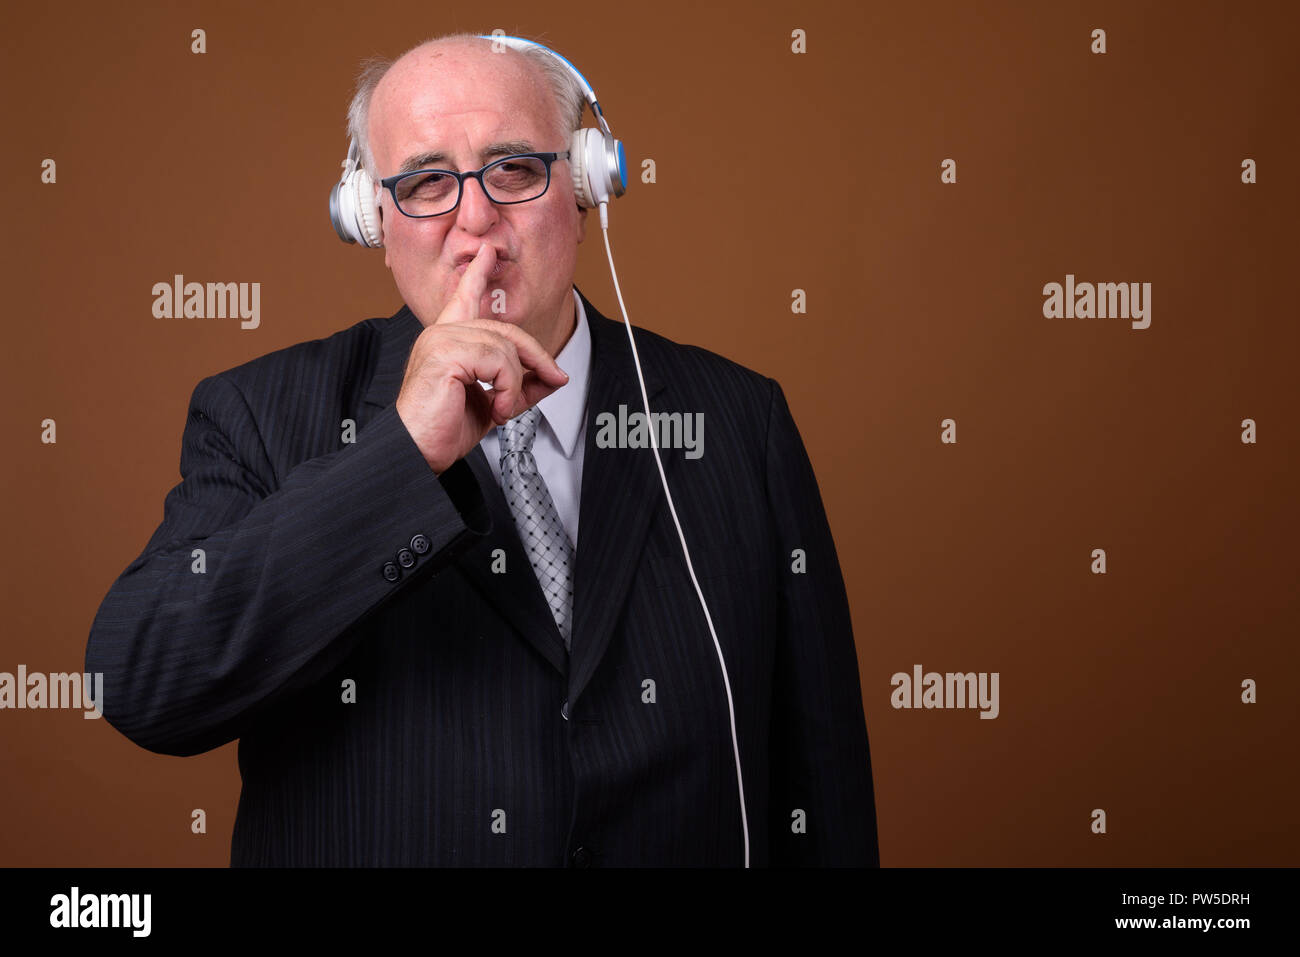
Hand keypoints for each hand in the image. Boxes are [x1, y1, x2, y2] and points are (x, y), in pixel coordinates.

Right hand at [395, 243, 569, 472]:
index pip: (464, 297)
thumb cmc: (444, 429)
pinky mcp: (445, 352)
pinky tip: (499, 409)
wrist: (417, 450)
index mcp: (447, 340)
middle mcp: (441, 332)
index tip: (487, 252)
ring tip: (505, 409)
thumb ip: (520, 385)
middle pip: (506, 329)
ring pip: (505, 347)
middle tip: (555, 378)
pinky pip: (498, 361)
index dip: (478, 274)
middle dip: (536, 355)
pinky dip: (508, 389)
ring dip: (516, 384)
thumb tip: (554, 375)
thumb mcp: (494, 404)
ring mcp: (441, 339)